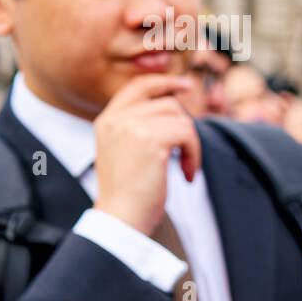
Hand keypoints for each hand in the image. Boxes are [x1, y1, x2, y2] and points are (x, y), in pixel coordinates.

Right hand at [92, 75, 200, 235]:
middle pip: (168, 103)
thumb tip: (175, 105)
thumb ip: (140, 127)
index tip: (185, 86)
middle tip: (187, 153)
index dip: (164, 82)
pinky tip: (186, 174)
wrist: (120, 218)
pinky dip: (194, 154)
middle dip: (185, 126)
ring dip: (191, 144)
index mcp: (107, 120)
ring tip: (185, 168)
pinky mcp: (150, 140)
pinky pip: (187, 133)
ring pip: (181, 118)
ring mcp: (131, 127)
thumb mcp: (127, 152)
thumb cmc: (129, 193)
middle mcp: (116, 118)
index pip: (138, 86)